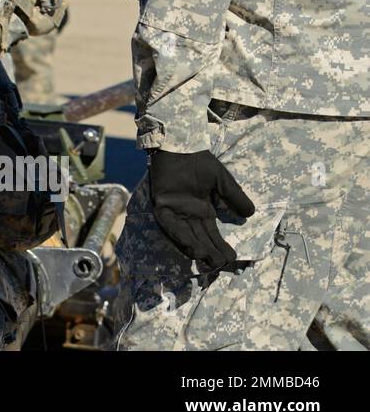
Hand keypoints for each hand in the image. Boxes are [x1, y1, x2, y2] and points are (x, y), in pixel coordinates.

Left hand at [149, 149, 255, 269]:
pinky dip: (178, 233)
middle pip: (200, 238)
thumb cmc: (199, 161)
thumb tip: (251, 213)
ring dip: (194, 246)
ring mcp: (174, 210)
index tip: (233, 259)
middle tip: (220, 265)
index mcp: (202, 210)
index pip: (213, 234)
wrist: (180, 146)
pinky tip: (188, 242)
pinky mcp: (161, 204)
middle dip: (210, 252)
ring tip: (205, 257)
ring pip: (184, 234)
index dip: (221, 247)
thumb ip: (234, 196)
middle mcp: (188, 214)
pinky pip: (168, 223)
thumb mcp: (222, 181)